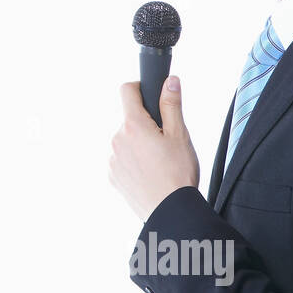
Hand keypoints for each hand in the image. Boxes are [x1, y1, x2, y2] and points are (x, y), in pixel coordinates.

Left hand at [108, 76, 199, 221]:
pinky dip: (134, 162)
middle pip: (129, 120)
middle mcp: (117, 140)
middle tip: (165, 140)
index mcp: (133, 126)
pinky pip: (122, 160)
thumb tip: (170, 81)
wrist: (170, 211)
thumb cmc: (178, 174)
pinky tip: (151, 173)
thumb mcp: (180, 134)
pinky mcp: (113, 176)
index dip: (139, 88)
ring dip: (139, 144)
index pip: (127, 91)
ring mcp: (112, 159)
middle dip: (145, 124)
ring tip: (159, 162)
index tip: (149, 95)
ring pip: (126, 141)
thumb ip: (171, 104)